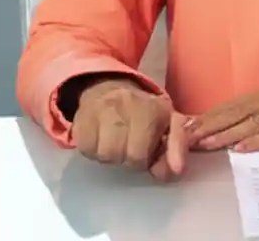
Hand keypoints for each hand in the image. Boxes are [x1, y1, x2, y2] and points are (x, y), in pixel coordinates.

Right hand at [70, 77, 189, 181]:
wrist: (109, 88)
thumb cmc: (144, 112)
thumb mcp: (169, 123)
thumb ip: (177, 147)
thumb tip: (176, 170)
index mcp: (151, 110)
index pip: (143, 154)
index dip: (148, 160)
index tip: (152, 154)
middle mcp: (124, 107)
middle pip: (125, 157)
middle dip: (131, 158)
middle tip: (132, 146)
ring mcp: (99, 111)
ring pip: (104, 156)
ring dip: (112, 156)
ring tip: (116, 143)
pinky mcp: (80, 118)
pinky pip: (86, 150)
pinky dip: (93, 151)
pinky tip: (101, 139)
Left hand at [186, 67, 258, 153]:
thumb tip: (251, 128)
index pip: (233, 105)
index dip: (209, 115)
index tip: (187, 124)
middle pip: (234, 113)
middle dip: (208, 124)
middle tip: (183, 134)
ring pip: (249, 123)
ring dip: (224, 133)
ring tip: (202, 142)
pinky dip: (258, 141)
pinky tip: (242, 148)